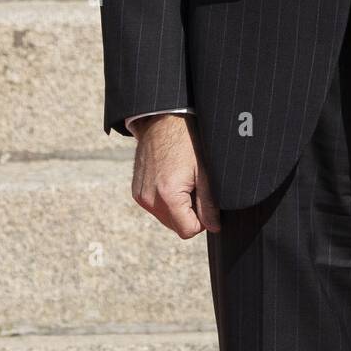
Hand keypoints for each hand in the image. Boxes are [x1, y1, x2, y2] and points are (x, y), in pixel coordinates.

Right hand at [131, 113, 219, 237]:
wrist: (163, 120)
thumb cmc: (187, 142)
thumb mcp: (204, 171)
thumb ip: (209, 203)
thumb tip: (214, 227)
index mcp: (167, 196)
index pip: (188, 230)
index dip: (202, 220)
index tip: (206, 201)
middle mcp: (149, 199)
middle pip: (176, 226)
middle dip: (189, 213)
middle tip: (195, 186)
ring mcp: (140, 196)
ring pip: (166, 218)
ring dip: (177, 207)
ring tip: (184, 180)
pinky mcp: (137, 191)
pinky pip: (155, 207)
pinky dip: (166, 200)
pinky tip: (172, 179)